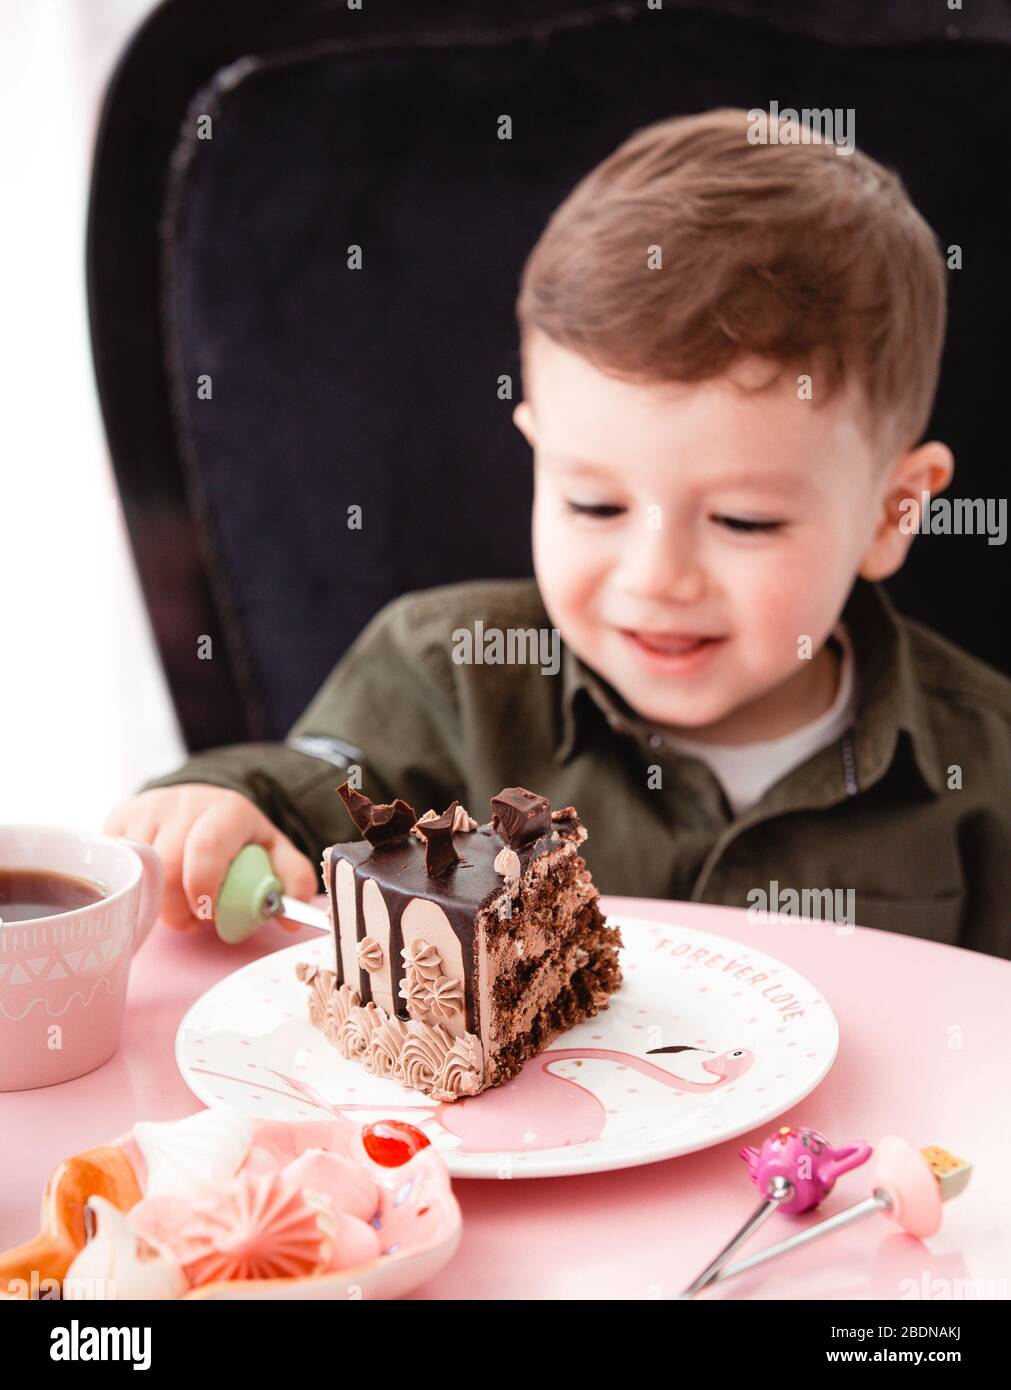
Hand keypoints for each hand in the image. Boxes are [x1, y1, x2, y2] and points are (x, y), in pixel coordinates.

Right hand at [103, 784, 318, 931]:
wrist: (201, 805)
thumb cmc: (238, 838)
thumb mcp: (273, 851)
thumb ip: (291, 879)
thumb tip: (291, 922)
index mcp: (227, 809)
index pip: (207, 846)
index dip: (203, 886)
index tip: (207, 914)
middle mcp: (184, 802)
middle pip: (167, 864)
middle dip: (177, 907)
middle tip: (192, 920)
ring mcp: (147, 808)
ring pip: (137, 868)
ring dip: (153, 902)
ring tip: (174, 906)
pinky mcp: (118, 820)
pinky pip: (115, 864)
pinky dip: (129, 888)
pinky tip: (149, 892)